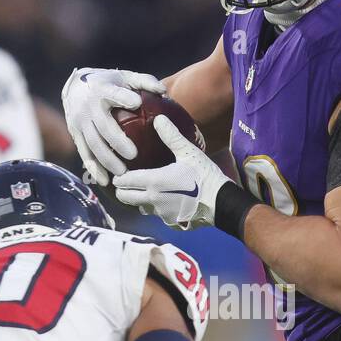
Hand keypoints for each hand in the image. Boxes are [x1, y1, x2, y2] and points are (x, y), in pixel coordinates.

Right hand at [61, 67, 166, 185]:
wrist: (74, 87)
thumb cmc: (107, 82)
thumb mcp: (124, 76)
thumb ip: (144, 81)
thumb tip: (163, 91)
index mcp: (102, 89)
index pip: (112, 93)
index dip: (122, 98)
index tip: (136, 103)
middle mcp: (88, 107)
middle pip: (103, 126)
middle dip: (117, 141)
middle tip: (133, 155)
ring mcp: (80, 122)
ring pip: (93, 144)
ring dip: (106, 160)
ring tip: (122, 173)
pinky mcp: (75, 134)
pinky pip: (84, 153)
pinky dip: (94, 168)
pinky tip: (105, 180)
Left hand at [113, 114, 230, 228]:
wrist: (222, 203)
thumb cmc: (205, 176)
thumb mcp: (188, 153)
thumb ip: (171, 136)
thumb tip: (159, 119)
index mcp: (153, 181)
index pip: (124, 181)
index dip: (119, 177)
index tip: (118, 173)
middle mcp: (152, 200)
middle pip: (125, 198)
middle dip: (122, 190)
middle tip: (125, 182)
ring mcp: (161, 213)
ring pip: (140, 207)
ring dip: (138, 200)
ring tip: (144, 190)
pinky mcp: (170, 222)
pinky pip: (156, 215)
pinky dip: (155, 208)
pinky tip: (164, 200)